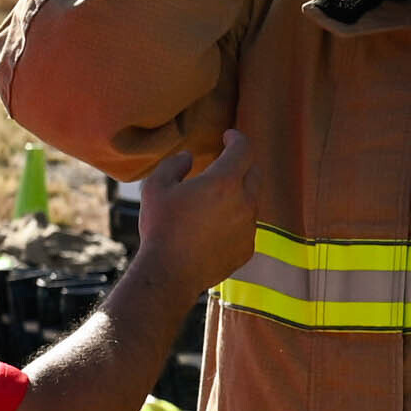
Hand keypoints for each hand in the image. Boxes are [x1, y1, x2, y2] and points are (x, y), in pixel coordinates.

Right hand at [129, 126, 260, 297]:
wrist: (170, 273)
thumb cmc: (161, 227)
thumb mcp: (156, 187)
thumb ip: (174, 164)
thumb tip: (188, 157)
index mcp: (224, 182)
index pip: (243, 149)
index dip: (236, 138)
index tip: (228, 136)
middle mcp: (244, 202)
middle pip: (254, 173)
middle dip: (241, 164)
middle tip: (224, 164)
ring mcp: (249, 228)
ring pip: (252, 201)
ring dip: (238, 194)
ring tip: (215, 199)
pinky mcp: (247, 249)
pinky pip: (247, 227)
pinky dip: (236, 221)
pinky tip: (215, 227)